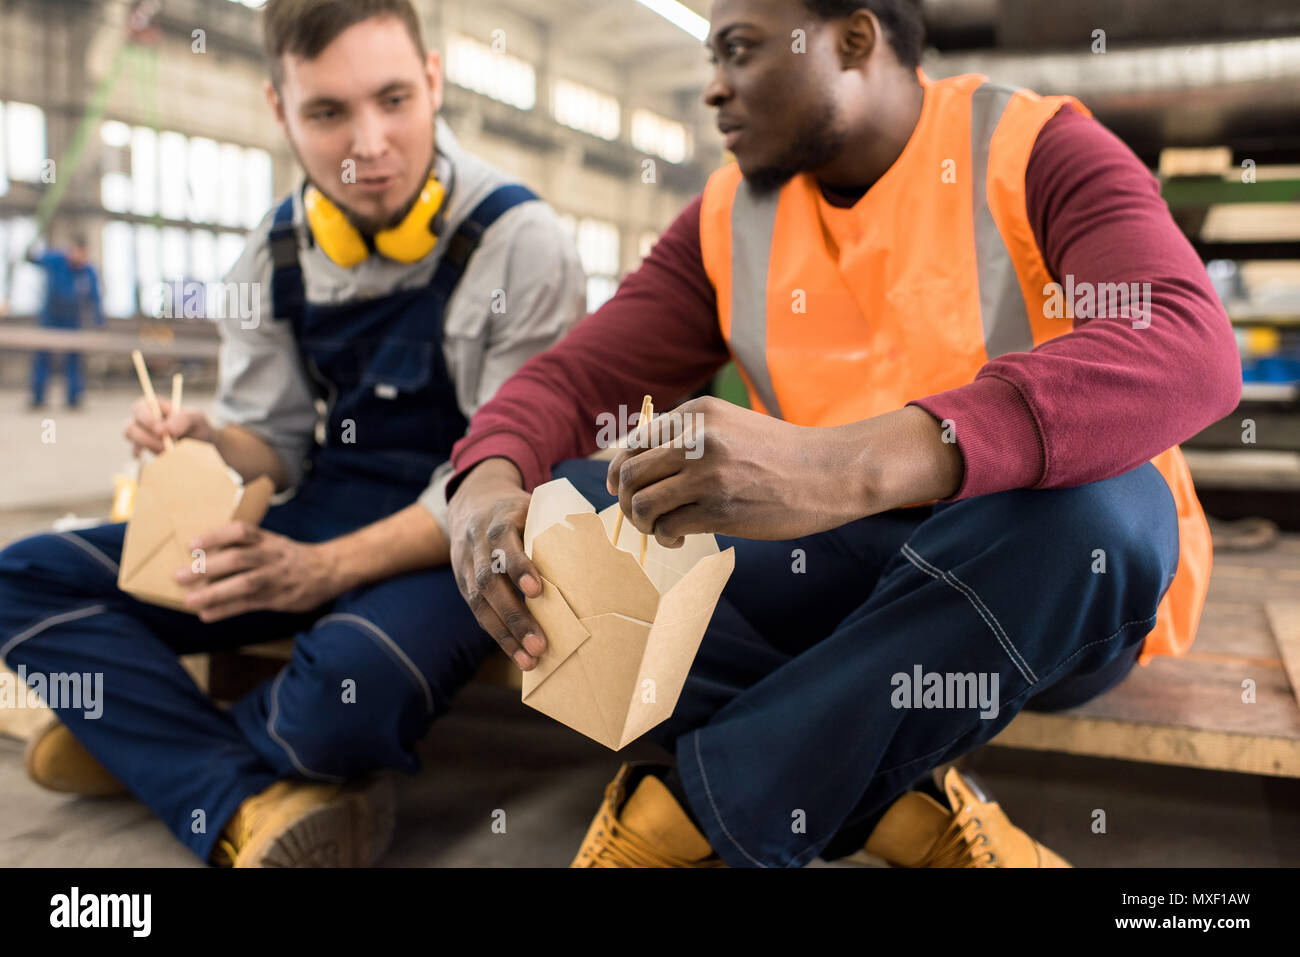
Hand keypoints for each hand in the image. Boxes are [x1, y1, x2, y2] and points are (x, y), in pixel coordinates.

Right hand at [124, 396, 214, 456]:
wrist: (200, 445)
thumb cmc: (196, 426)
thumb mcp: (196, 418)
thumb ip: (182, 419)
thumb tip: (164, 430)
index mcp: (153, 405)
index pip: (140, 408)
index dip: (148, 420)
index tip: (161, 432)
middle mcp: (142, 418)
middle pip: (130, 426)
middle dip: (148, 438)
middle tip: (167, 446)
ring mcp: (139, 433)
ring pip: (131, 439)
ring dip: (149, 447)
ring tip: (169, 451)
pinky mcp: (141, 449)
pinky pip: (135, 453)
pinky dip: (147, 456)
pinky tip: (159, 459)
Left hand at [176, 523, 339, 621]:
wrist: (330, 570)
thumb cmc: (292, 557)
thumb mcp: (274, 544)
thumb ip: (248, 547)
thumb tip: (207, 555)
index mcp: (268, 540)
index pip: (240, 531)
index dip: (215, 536)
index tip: (191, 543)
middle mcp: (271, 556)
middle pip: (238, 558)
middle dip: (207, 566)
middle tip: (179, 576)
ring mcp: (275, 577)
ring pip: (244, 583)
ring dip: (214, 592)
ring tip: (189, 600)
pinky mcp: (278, 598)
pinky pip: (249, 604)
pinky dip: (226, 610)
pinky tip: (207, 615)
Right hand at [447, 458, 547, 670]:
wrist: (472, 501)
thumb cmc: (518, 510)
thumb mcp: (534, 507)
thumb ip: (555, 526)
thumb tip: (601, 552)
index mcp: (498, 519)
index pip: (504, 542)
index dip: (519, 566)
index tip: (538, 590)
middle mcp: (477, 543)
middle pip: (490, 581)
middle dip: (515, 616)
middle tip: (539, 645)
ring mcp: (466, 565)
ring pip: (479, 602)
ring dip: (505, 634)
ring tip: (528, 660)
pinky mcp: (463, 583)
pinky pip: (477, 612)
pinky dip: (498, 634)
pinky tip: (517, 654)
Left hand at [605, 397, 963, 544]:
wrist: (830, 472)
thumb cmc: (780, 454)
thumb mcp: (730, 426)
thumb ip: (689, 437)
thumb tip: (636, 468)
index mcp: (698, 412)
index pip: (634, 442)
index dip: (621, 470)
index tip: (623, 488)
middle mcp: (697, 438)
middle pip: (629, 474)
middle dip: (625, 500)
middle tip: (640, 515)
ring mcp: (707, 474)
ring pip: (640, 503)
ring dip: (641, 523)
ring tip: (659, 528)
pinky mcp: (718, 509)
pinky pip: (667, 527)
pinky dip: (665, 537)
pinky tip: (679, 538)